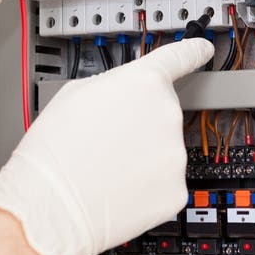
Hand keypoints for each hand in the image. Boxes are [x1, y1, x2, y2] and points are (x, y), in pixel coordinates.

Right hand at [0, 37, 213, 254]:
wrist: (51, 205)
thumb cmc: (55, 149)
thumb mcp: (77, 91)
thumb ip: (115, 84)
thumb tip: (126, 94)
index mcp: (144, 81)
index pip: (180, 57)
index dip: (194, 50)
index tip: (203, 49)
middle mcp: (168, 113)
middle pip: (162, 111)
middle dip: (141, 122)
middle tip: (108, 138)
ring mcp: (176, 154)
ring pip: (163, 148)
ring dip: (143, 155)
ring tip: (107, 166)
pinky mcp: (176, 191)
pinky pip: (164, 182)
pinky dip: (146, 185)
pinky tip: (118, 187)